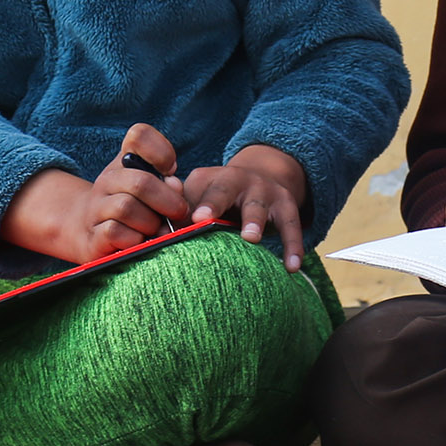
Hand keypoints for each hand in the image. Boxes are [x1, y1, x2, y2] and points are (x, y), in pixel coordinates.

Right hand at [1, 124, 192, 264]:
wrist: (93, 234)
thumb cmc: (137, 210)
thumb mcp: (156, 192)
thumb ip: (170, 186)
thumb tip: (175, 187)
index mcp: (126, 161)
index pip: (139, 136)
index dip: (161, 151)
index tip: (170, 170)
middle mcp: (108, 180)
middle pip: (140, 182)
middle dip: (168, 201)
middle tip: (179, 213)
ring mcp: (96, 207)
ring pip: (126, 207)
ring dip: (150, 222)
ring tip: (156, 229)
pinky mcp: (92, 235)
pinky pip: (114, 232)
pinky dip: (134, 238)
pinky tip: (139, 241)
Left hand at [181, 143, 310, 270]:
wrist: (263, 180)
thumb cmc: (221, 201)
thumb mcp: (203, 198)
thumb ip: (181, 215)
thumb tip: (153, 237)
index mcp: (211, 178)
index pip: (198, 191)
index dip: (194, 203)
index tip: (191, 218)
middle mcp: (237, 179)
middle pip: (225, 189)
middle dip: (215, 202)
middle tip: (205, 219)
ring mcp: (264, 191)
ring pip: (258, 206)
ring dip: (254, 221)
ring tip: (251, 239)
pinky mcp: (287, 205)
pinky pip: (291, 225)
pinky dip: (293, 246)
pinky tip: (291, 267)